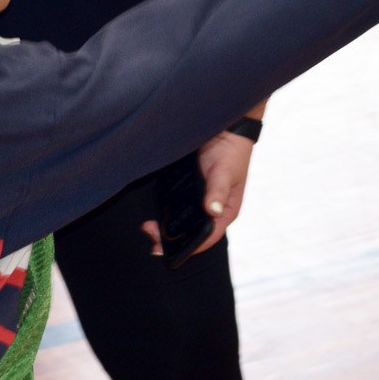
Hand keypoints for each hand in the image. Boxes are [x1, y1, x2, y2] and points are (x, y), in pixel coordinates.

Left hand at [140, 130, 254, 257]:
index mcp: (225, 211)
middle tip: (150, 235)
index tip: (169, 251)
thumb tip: (212, 211)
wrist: (224, 128)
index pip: (208, 237)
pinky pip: (177, 206)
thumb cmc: (230, 151)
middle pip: (191, 232)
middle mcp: (212, 210)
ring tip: (148, 227)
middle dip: (171, 238)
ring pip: (183, 221)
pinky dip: (165, 212)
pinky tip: (153, 212)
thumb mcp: (225, 171)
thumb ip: (218, 190)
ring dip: (166, 226)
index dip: (190, 247)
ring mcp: (200, 200)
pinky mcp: (190, 190)